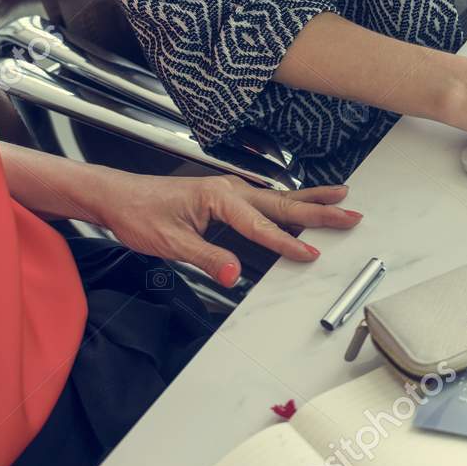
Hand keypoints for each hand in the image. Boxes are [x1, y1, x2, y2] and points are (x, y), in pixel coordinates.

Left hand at [88, 174, 361, 287]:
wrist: (115, 197)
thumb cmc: (138, 213)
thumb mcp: (169, 243)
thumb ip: (206, 257)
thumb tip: (234, 275)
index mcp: (219, 199)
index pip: (260, 226)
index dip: (286, 242)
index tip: (311, 254)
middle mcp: (229, 191)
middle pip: (283, 204)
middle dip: (320, 211)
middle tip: (351, 215)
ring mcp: (229, 192)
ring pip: (279, 198)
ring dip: (312, 201)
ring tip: (341, 198)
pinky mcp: (226, 198)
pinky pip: (266, 201)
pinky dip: (291, 203)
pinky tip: (302, 204)